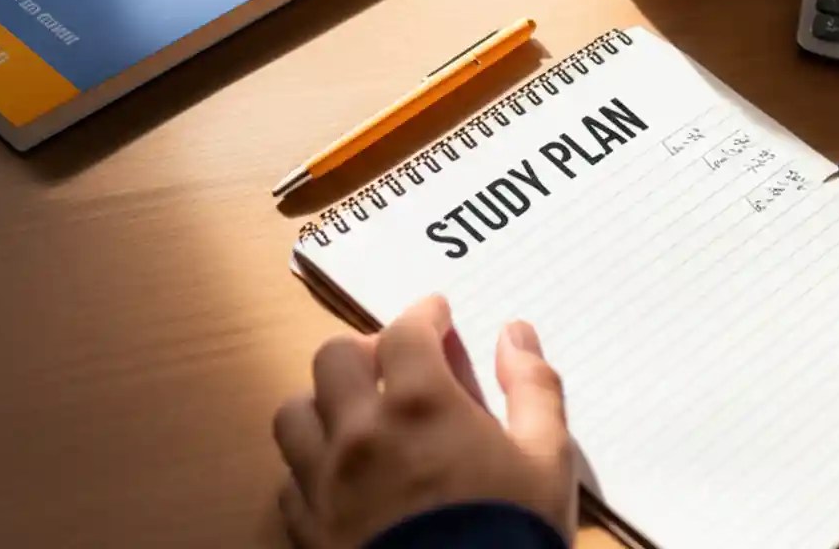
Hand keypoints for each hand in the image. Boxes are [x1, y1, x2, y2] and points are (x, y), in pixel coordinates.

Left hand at [273, 295, 575, 547]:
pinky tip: (339, 474)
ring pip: (294, 413)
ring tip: (355, 414)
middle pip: (334, 358)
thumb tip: (515, 333)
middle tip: (396, 364)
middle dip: (367, 349)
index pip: (404, 330)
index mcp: (419, 404)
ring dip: (324, 402)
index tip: (437, 314)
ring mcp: (324, 481)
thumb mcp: (548, 458)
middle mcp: (359, 431)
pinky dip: (311, 465)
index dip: (423, 313)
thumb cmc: (513, 531)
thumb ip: (534, 387)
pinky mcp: (308, 528)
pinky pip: (290, 479)